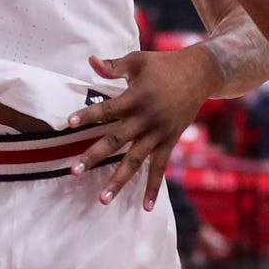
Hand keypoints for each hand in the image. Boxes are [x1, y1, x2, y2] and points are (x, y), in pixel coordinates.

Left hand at [66, 45, 217, 210]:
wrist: (200, 74)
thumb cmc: (163, 65)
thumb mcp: (138, 61)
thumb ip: (114, 66)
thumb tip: (90, 61)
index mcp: (136, 97)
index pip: (107, 108)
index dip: (88, 115)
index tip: (69, 123)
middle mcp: (146, 118)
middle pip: (116, 140)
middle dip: (94, 155)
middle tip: (74, 170)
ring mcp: (158, 133)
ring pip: (135, 160)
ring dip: (118, 180)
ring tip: (103, 199)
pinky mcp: (169, 141)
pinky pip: (160, 168)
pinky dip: (154, 187)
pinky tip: (146, 207)